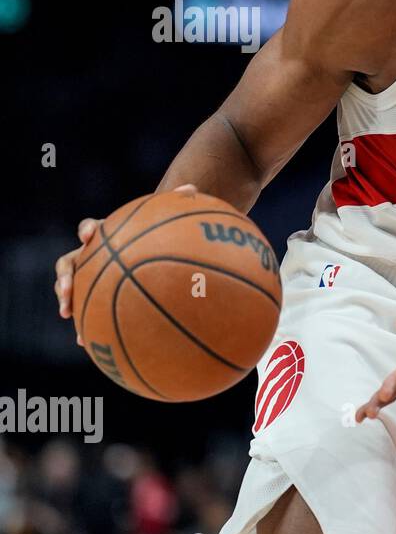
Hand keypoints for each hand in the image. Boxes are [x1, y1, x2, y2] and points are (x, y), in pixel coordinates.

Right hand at [54, 184, 197, 342]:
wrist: (147, 246)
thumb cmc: (156, 233)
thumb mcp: (165, 220)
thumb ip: (176, 205)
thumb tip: (193, 189)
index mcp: (105, 235)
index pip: (89, 228)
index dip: (87, 231)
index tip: (90, 236)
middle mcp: (90, 255)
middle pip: (68, 262)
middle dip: (64, 276)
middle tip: (66, 287)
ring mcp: (89, 276)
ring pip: (69, 288)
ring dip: (65, 300)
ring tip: (67, 314)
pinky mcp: (94, 295)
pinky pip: (86, 311)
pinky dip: (85, 326)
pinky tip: (86, 344)